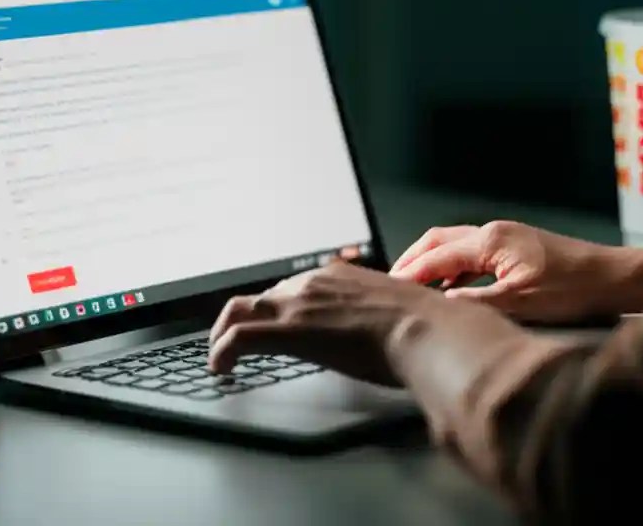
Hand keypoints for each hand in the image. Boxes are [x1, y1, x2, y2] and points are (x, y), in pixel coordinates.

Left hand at [207, 262, 446, 385]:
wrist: (423, 329)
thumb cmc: (421, 326)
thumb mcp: (394, 309)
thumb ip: (377, 313)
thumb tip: (384, 329)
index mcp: (336, 275)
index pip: (292, 287)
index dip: (277, 309)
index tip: (273, 325)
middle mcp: (311, 282)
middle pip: (261, 297)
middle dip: (245, 320)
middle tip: (235, 342)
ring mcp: (297, 305)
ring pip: (238, 310)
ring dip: (222, 334)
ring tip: (219, 356)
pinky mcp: (287, 330)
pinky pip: (237, 337)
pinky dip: (221, 351)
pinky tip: (221, 367)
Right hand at [390, 221, 642, 322]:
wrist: (612, 278)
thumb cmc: (574, 289)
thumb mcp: (521, 303)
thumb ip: (476, 304)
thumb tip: (440, 308)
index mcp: (490, 241)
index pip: (435, 257)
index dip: (408, 275)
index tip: (386, 291)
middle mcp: (493, 232)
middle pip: (437, 241)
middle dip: (411, 261)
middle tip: (389, 284)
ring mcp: (505, 237)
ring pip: (453, 244)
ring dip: (430, 262)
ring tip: (412, 286)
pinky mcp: (515, 248)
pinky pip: (471, 253)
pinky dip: (451, 267)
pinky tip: (450, 288)